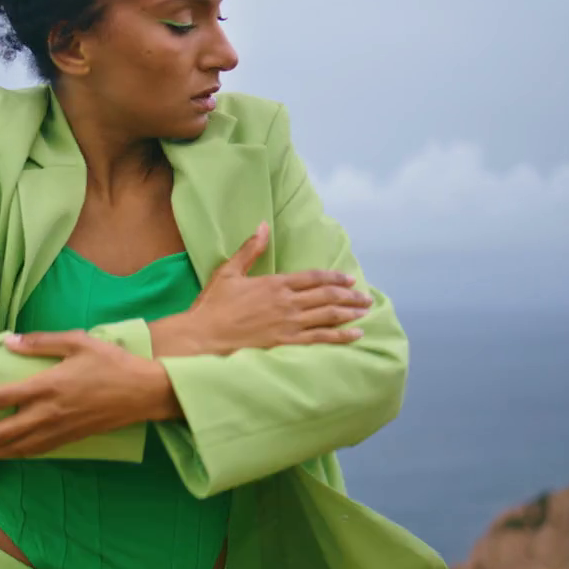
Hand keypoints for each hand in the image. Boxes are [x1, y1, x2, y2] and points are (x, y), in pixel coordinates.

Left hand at [0, 331, 173, 460]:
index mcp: (47, 387)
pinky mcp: (68, 440)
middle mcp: (48, 414)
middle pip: (0, 434)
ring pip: (14, 449)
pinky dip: (10, 456)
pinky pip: (32, 452)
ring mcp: (58, 431)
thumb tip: (8, 342)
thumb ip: (40, 342)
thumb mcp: (77, 341)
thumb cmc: (112, 362)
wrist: (145, 393)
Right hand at [152, 221, 370, 356]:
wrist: (203, 336)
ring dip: (350, 313)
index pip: (313, 278)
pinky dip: (340, 336)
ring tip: (365, 311)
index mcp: (275, 283)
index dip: (334, 278)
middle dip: (349, 296)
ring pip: (328, 315)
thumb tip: (262, 226)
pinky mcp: (286, 343)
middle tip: (365, 298)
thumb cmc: (213, 305)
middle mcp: (287, 302)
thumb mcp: (228, 272)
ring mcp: (289, 324)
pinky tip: (355, 335)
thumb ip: (249, 250)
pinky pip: (320, 339)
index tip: (350, 279)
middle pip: (326, 296)